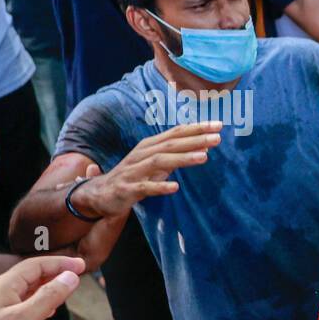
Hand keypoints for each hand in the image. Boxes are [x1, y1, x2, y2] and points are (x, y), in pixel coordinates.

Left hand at [0, 256, 84, 319]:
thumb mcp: (26, 319)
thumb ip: (50, 296)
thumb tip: (71, 277)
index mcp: (4, 286)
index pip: (36, 265)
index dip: (60, 262)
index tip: (81, 265)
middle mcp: (1, 292)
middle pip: (32, 275)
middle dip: (55, 272)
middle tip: (77, 274)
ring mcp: (0, 306)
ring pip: (28, 289)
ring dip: (49, 286)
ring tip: (68, 288)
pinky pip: (25, 302)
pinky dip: (41, 301)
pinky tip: (49, 309)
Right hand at [74, 121, 221, 217]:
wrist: (100, 193)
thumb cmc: (133, 175)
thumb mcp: (156, 163)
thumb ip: (176, 155)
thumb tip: (203, 149)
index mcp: (150, 146)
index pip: (176, 133)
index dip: (196, 129)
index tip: (218, 126)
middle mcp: (142, 154)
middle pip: (170, 144)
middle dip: (195, 140)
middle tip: (217, 137)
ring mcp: (134, 171)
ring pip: (159, 161)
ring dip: (182, 158)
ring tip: (204, 157)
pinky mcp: (128, 188)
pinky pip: (145, 187)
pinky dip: (160, 185)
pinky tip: (175, 187)